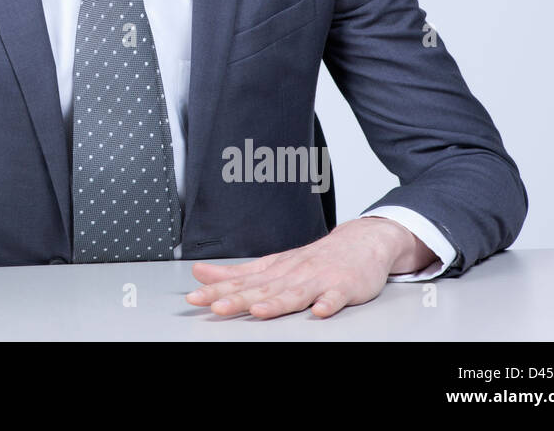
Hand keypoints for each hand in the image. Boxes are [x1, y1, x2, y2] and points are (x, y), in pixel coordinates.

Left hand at [185, 217, 433, 318]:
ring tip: (258, 311)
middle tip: (216, 307)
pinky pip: (336, 297)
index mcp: (273, 271)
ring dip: (277, 303)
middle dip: (238, 299)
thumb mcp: (271, 264)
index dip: (216, 290)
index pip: (240, 282)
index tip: (194, 298)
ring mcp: (318, 280)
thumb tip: (200, 273)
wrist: (359, 242)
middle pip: (262, 289)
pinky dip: (328, 303)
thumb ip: (236, 274)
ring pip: (295, 293)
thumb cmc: (313, 259)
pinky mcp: (343, 287)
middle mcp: (292, 274)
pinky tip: (320, 312)